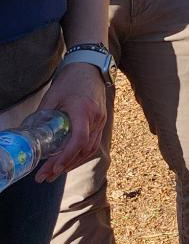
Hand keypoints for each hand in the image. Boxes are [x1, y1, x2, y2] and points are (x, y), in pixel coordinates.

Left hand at [35, 61, 108, 180]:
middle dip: (65, 166)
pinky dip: (81, 155)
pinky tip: (69, 160)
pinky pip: (93, 143)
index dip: (65, 157)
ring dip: (73, 163)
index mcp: (83, 111)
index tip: (52, 169)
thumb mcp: (52, 96)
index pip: (78, 140)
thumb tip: (30, 134)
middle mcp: (96, 118)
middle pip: (84, 150)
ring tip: (55, 172)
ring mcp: (101, 120)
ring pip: (90, 149)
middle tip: (46, 176)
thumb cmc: (71, 80)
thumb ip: (44, 115)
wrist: (90, 67)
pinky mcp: (102, 121)